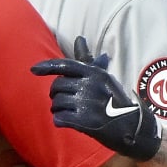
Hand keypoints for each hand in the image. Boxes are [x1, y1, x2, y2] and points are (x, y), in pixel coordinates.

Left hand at [31, 36, 161, 161]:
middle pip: (57, 86)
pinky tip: (65, 122)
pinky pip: (59, 119)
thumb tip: (79, 38)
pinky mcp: (86, 122)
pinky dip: (59, 121)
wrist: (133, 127)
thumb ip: (89, 61)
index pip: (65, 66)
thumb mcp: (105, 78)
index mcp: (94, 73)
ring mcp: (88, 104)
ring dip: (57, 109)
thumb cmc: (116, 100)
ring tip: (66, 112)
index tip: (33, 70)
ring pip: (56, 103)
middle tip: (63, 101)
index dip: (46, 67)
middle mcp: (90, 86)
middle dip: (56, 95)